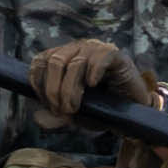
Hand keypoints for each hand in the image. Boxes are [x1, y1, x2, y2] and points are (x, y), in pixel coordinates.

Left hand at [29, 39, 160, 121]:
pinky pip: (100, 57)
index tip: (48, 105)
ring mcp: (95, 50)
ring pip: (75, 63)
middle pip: (55, 61)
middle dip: (54, 90)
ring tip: (74, 107)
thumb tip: (38, 117)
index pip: (40, 61)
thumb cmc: (99, 108)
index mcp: (61, 58)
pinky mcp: (115, 55)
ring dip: (70, 89)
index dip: (39, 84)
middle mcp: (76, 49)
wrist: (130, 112)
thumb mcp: (73, 116)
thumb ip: (55, 116)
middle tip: (62, 110)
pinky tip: (93, 85)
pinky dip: (93, 72)